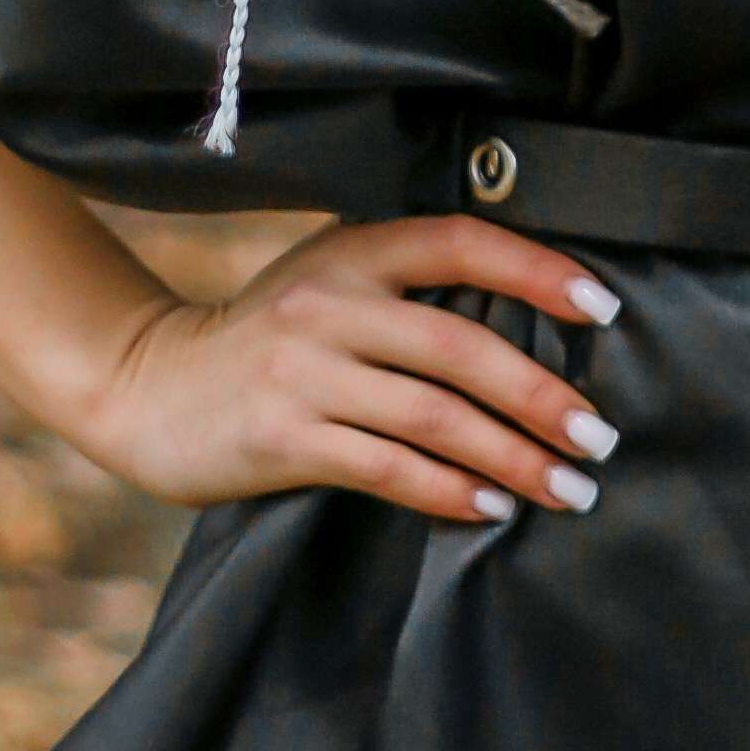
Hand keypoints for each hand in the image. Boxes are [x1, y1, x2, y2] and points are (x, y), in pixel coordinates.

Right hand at [73, 214, 622, 520]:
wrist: (146, 386)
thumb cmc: (262, 338)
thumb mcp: (325, 283)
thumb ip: (404, 286)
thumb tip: (528, 315)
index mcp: (351, 253)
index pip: (460, 243)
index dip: (537, 269)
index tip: (603, 309)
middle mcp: (328, 305)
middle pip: (460, 347)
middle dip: (541, 396)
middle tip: (599, 436)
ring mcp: (302, 373)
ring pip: (433, 417)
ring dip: (513, 457)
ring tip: (568, 487)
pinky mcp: (281, 437)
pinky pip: (386, 468)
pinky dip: (449, 492)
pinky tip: (491, 507)